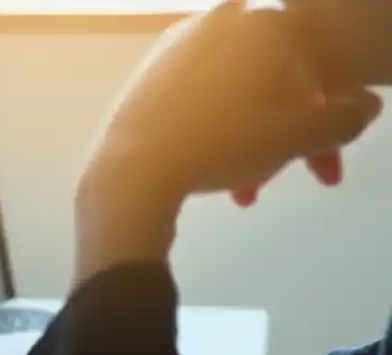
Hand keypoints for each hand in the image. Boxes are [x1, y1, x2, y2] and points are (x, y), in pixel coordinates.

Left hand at [75, 0, 382, 281]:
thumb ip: (340, 120)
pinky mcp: (147, 71)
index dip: (325, 126)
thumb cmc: (219, 146)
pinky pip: (198, 97)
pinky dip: (214, 129)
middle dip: (283, 138)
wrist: (128, 171)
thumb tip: (366, 104)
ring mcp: (178, 44)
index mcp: (262, 24)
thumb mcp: (292, 139)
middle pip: (272, 84)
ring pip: (234, 94)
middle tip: (284, 184)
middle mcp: (219, 21)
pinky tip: (210, 170)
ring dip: (248, 142)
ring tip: (243, 191)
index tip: (323, 174)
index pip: (315, 72)